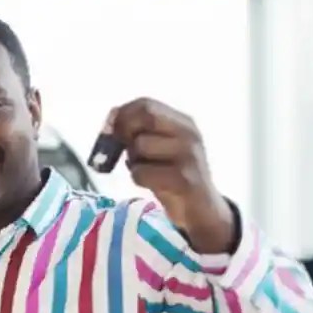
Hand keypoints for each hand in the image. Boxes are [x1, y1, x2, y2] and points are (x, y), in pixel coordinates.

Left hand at [105, 98, 235, 252]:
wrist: (201, 209)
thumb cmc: (174, 175)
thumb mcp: (161, 148)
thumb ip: (140, 132)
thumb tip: (111, 119)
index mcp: (183, 122)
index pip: (146, 104)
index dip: (122, 114)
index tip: (110, 129)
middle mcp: (188, 134)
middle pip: (145, 117)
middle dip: (125, 131)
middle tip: (123, 149)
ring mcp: (188, 156)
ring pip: (140, 145)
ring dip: (133, 161)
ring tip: (146, 170)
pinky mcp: (183, 180)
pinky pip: (142, 172)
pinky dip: (139, 179)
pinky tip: (152, 183)